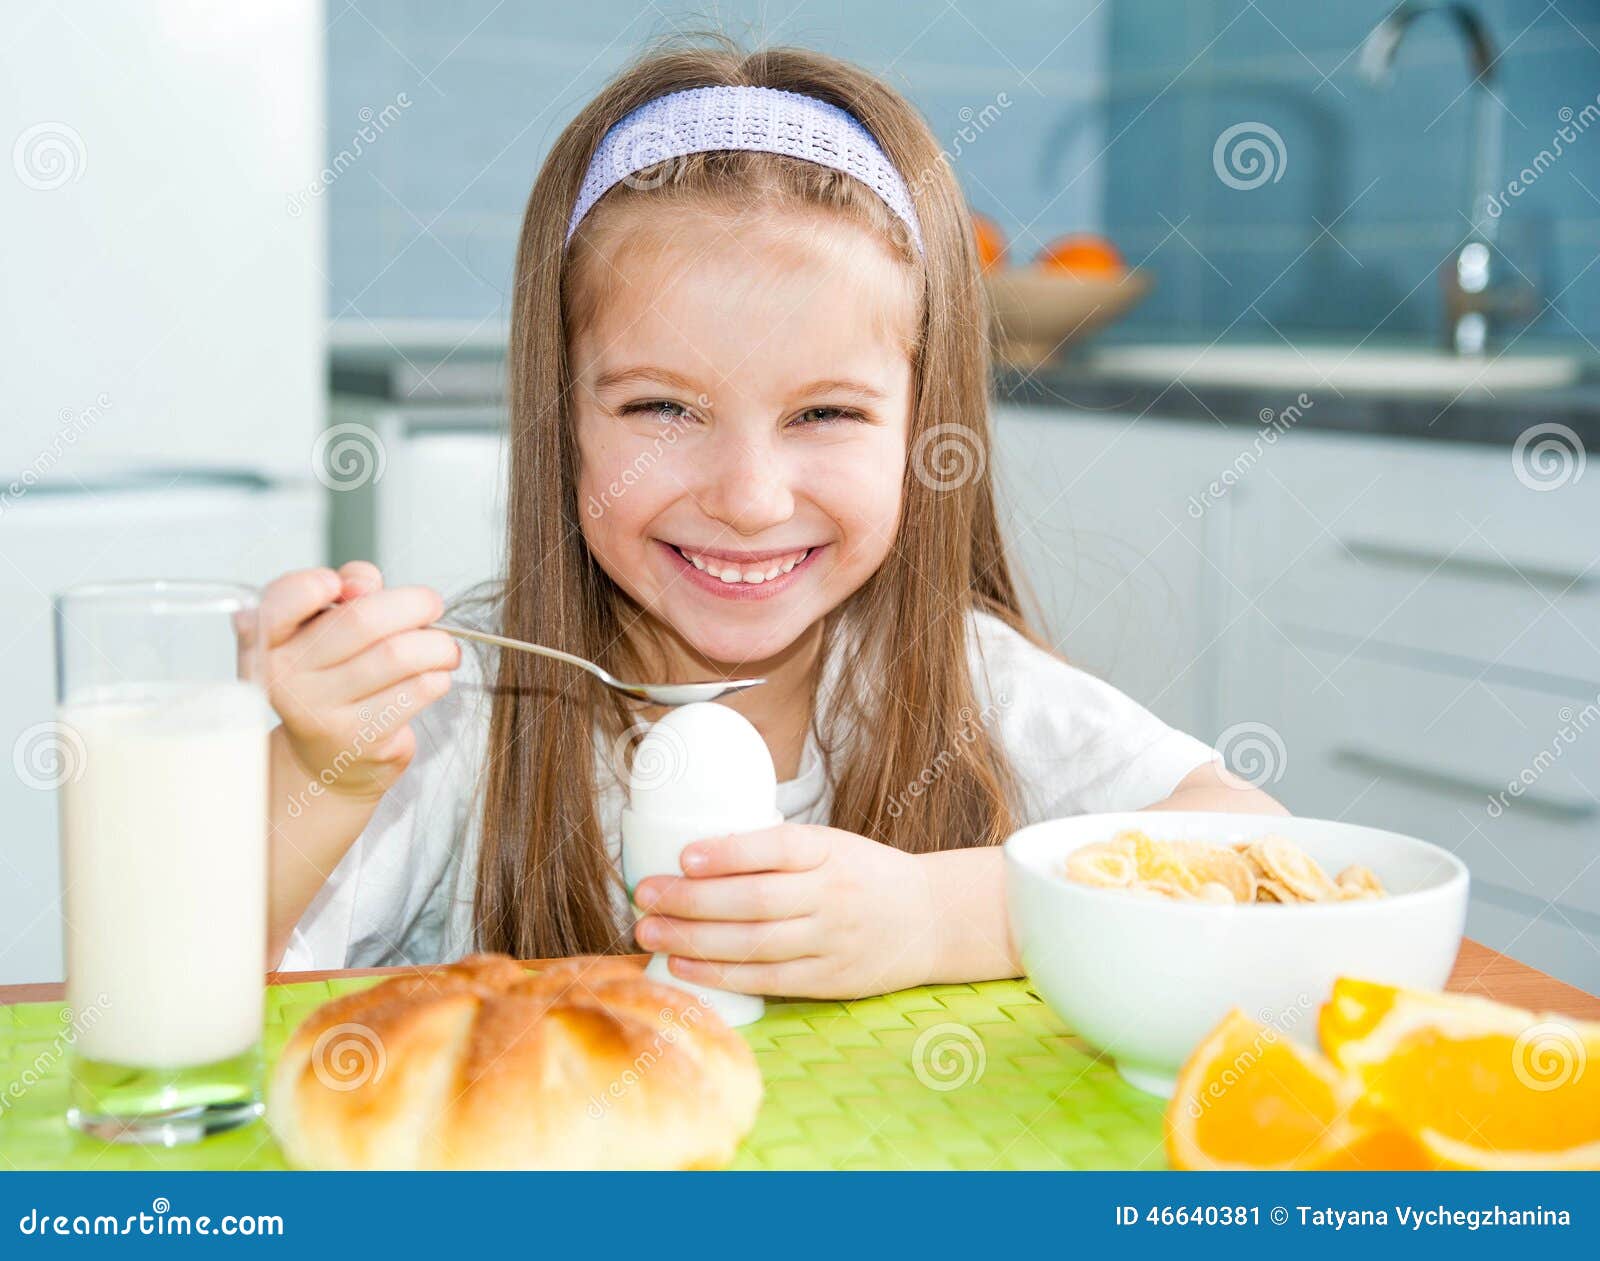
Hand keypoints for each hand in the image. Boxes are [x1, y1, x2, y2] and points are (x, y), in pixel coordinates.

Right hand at [260, 561, 459, 802]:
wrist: (329, 758)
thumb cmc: (334, 676)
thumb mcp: (326, 628)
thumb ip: (346, 590)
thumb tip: (365, 582)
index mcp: (267, 642)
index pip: (279, 601)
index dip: (313, 584)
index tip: (339, 585)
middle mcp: (285, 678)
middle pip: (361, 621)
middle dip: (413, 604)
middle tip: (432, 605)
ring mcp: (320, 712)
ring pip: (397, 655)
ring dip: (437, 644)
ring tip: (445, 647)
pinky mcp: (359, 738)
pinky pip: (416, 690)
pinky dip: (438, 675)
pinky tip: (435, 676)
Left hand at [631, 823, 938, 998]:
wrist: (929, 918)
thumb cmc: (862, 874)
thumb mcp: (830, 845)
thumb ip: (776, 849)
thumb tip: (694, 852)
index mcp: (829, 850)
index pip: (776, 848)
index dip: (728, 853)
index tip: (682, 856)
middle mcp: (832, 895)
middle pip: (754, 901)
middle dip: (690, 900)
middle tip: (644, 895)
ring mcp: (832, 940)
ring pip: (753, 943)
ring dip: (693, 939)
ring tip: (649, 931)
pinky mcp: (829, 979)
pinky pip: (766, 978)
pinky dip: (719, 974)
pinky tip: (683, 965)